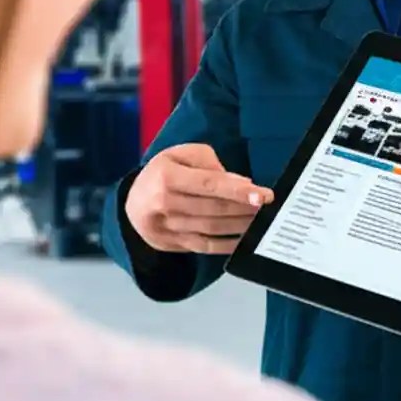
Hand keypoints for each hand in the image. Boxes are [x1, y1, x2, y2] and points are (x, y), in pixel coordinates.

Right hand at [124, 143, 273, 254]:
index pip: (209, 184)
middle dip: (245, 208)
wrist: (132, 202)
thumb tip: (239, 183)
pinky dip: (228, 244)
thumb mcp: (181, 154)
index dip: (238, 190)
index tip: (262, 195)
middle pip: (214, 208)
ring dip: (241, 225)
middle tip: (268, 206)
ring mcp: (167, 227)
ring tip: (262, 220)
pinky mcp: (172, 244)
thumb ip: (209, 164)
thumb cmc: (163, 172)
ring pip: (213, 228)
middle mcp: (164, 203)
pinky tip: (245, 238)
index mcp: (167, 177)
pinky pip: (206, 246)